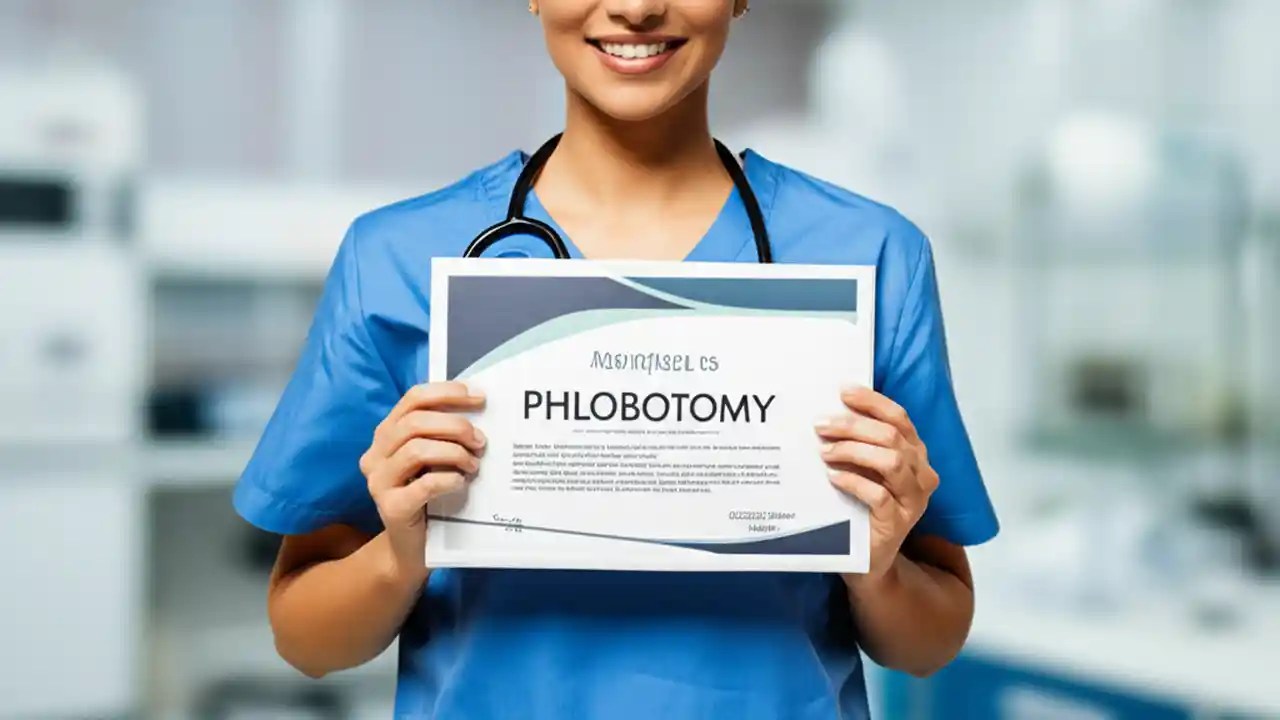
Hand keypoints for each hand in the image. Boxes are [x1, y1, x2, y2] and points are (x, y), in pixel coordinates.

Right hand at [359, 381, 486, 581]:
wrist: (411, 549)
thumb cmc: (428, 497)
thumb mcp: (433, 459)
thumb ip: (443, 434)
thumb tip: (479, 407)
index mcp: (386, 434)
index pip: (413, 399)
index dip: (447, 393)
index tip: (479, 397)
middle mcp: (375, 455)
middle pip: (415, 422)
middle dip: (455, 426)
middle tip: (481, 440)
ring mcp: (378, 482)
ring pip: (416, 450)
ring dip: (453, 452)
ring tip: (473, 464)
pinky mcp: (390, 508)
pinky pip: (424, 485)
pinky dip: (448, 479)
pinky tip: (461, 482)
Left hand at [816, 386, 938, 586]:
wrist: (868, 560)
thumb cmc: (863, 506)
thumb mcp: (865, 469)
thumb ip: (859, 443)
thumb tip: (829, 413)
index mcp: (915, 454)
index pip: (899, 418)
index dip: (873, 402)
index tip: (843, 392)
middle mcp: (921, 474)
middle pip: (891, 437)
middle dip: (853, 426)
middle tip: (821, 426)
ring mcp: (913, 500)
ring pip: (890, 461)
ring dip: (853, 451)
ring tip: (825, 452)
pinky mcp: (897, 524)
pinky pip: (878, 495)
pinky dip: (853, 481)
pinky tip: (833, 477)